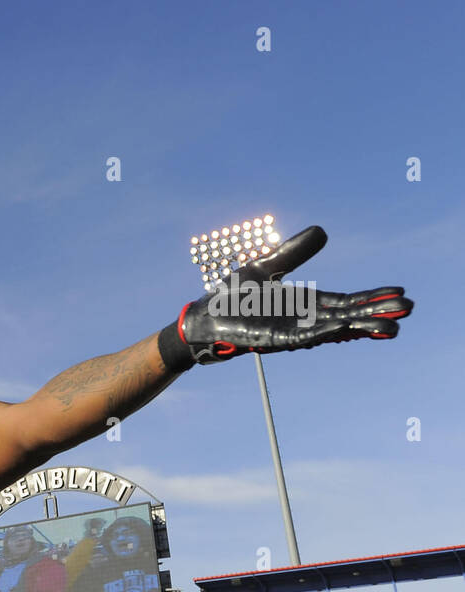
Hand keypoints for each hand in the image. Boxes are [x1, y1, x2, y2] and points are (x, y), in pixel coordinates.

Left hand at [176, 226, 413, 363]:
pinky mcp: (274, 339)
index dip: (370, 298)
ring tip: (392, 327)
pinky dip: (328, 332)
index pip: (344, 301)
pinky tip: (348, 328)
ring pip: (334, 330)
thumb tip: (323, 231)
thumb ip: (294, 253)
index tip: (397, 293)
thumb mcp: (265, 266)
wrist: (203, 316)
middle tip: (408, 308)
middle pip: (347, 315)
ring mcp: (291, 331)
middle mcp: (302, 319)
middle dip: (375, 312)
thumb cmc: (231, 296)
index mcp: (303, 303)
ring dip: (361, 327)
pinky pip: (306, 336)